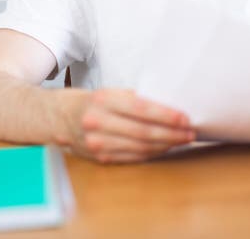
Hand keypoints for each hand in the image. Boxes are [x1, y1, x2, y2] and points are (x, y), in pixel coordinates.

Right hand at [56, 89, 194, 163]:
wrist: (60, 117)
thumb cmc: (94, 101)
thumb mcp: (111, 92)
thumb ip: (135, 98)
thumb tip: (169, 105)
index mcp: (103, 100)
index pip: (141, 109)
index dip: (166, 115)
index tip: (184, 118)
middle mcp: (98, 122)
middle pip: (143, 131)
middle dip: (171, 133)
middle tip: (190, 133)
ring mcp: (97, 143)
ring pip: (139, 147)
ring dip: (165, 145)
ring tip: (182, 140)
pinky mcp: (100, 157)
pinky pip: (132, 157)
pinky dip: (152, 153)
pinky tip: (165, 148)